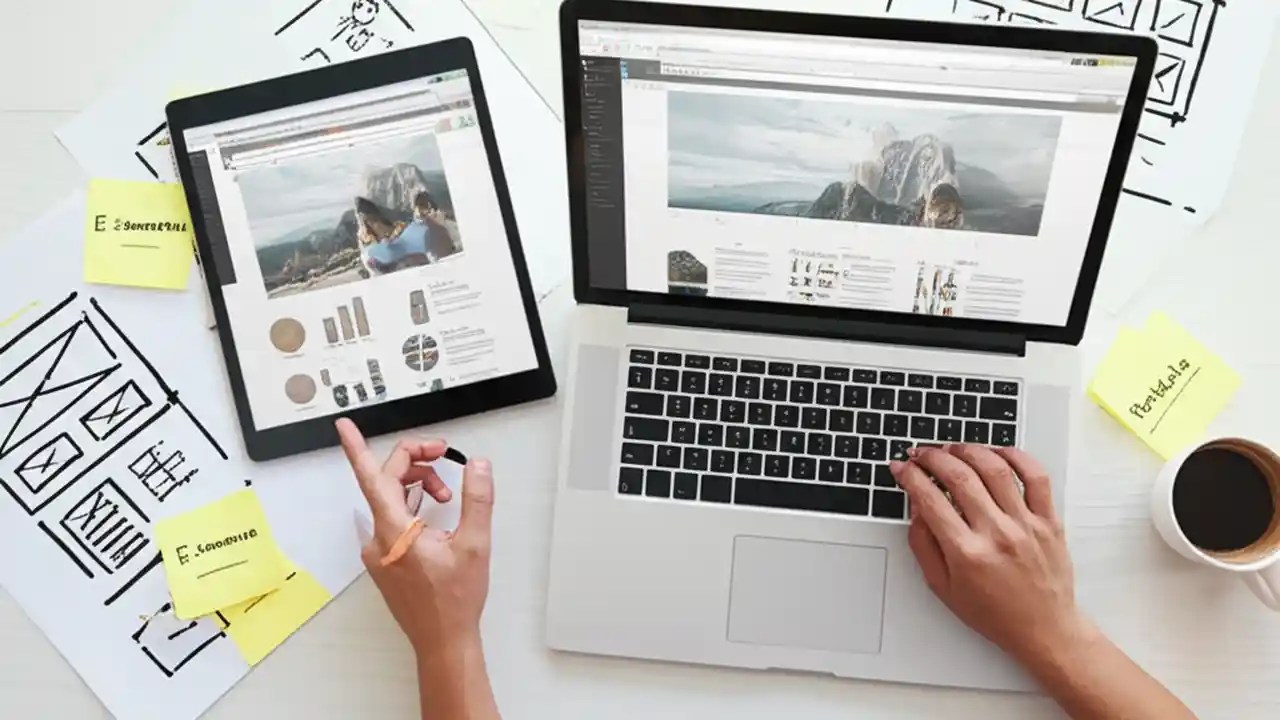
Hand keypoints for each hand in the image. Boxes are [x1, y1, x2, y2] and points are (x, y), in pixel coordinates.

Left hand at [336, 418, 494, 660]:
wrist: (443, 639)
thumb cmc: (455, 601)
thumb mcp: (475, 544)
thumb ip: (477, 499)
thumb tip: (477, 465)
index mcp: (395, 530)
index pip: (372, 476)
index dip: (355, 447)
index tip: (343, 426)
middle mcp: (378, 537)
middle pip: (387, 481)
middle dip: (417, 462)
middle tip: (445, 454)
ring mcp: (377, 549)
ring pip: (391, 499)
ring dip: (419, 485)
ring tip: (448, 496)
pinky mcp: (383, 558)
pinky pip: (392, 518)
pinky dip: (413, 506)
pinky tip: (434, 512)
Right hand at [891, 444, 1091, 665]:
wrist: (1043, 629)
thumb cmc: (994, 613)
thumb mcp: (943, 588)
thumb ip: (924, 546)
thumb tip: (916, 509)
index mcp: (967, 553)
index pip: (930, 499)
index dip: (910, 476)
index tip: (902, 467)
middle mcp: (997, 534)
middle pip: (960, 476)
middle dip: (933, 457)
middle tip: (922, 453)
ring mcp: (1026, 525)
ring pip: (996, 469)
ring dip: (969, 450)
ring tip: (954, 449)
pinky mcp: (1049, 521)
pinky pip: (1036, 477)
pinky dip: (1016, 456)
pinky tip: (997, 452)